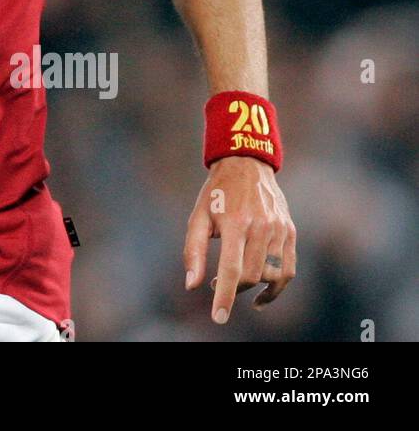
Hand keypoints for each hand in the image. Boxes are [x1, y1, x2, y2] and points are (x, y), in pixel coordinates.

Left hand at [184, 156, 296, 322]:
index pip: (232, 270)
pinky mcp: (290, 232)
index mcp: (235, 222)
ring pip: (271, 275)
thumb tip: (191, 286)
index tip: (219, 318)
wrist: (246, 165)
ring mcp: (279, 230)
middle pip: (251, 275)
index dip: (225, 297)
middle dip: (234, 289)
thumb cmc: (216, 193)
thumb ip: (194, 252)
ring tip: (237, 282)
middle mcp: (260, 227)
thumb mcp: (197, 217)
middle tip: (219, 285)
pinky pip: (288, 270)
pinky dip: (276, 287)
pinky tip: (262, 294)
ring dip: (253, 287)